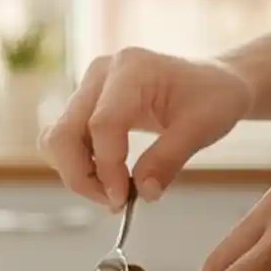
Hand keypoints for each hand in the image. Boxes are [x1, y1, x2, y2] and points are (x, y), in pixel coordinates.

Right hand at [39, 47, 253, 209]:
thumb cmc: (212, 96)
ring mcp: (88, 89)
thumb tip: (143, 193)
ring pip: (57, 140)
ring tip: (111, 192)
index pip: (102, 124)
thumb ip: (168, 160)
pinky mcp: (84, 105)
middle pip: (64, 133)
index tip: (122, 200)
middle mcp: (100, 74)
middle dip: (81, 176)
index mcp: (132, 69)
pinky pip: (66, 141)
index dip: (107, 168)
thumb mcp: (202, 128)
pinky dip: (79, 166)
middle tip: (113, 202)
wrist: (212, 81)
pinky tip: (107, 177)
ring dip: (77, 174)